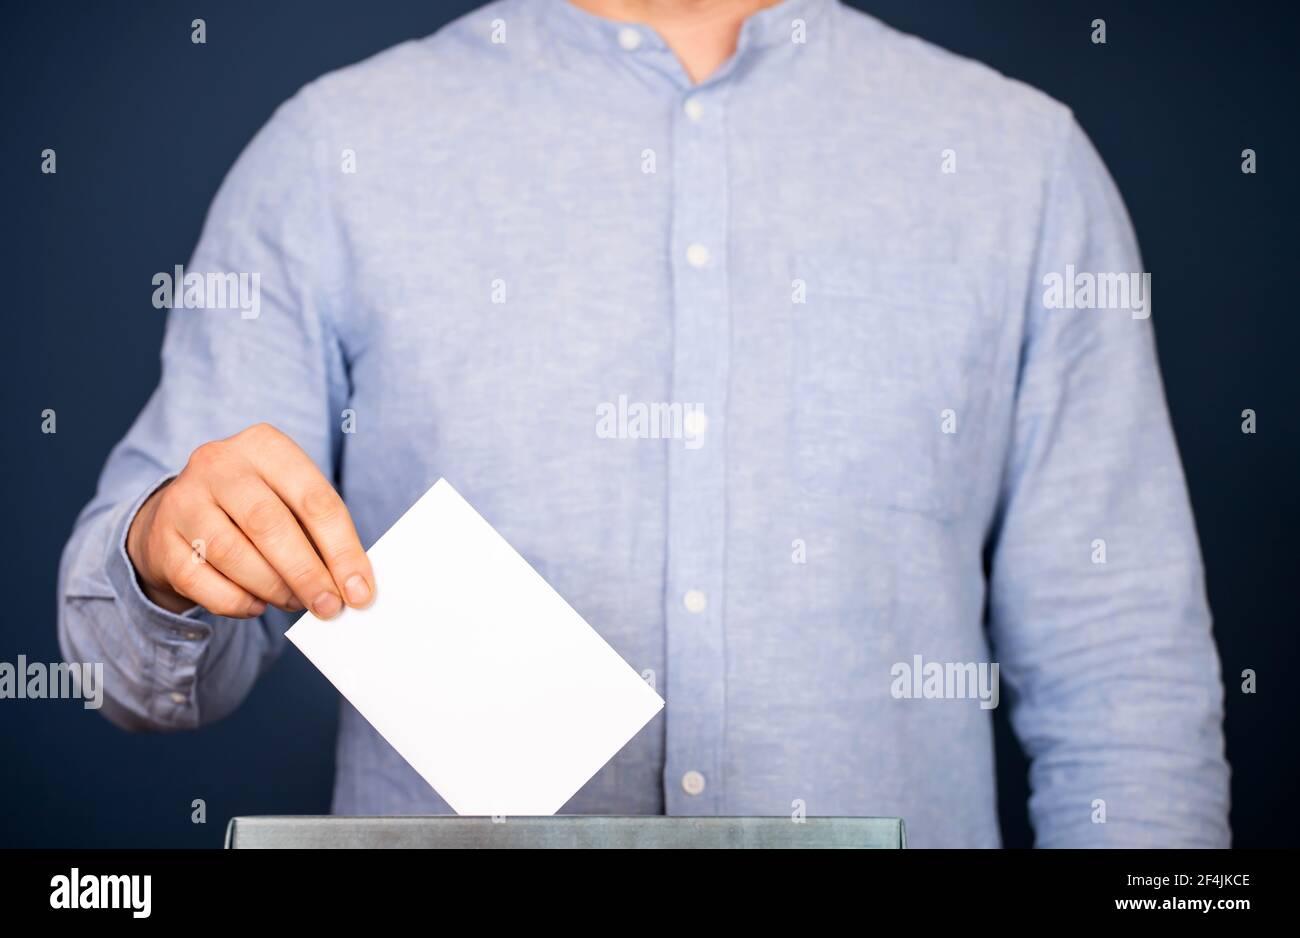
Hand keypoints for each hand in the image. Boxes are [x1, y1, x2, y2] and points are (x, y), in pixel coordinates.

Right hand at [126, 423, 373, 618]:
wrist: (182, 514)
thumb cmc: (256, 509)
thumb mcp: (291, 502)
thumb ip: (320, 536)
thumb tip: (351, 585)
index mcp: (265, 445)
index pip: (315, 499)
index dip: (343, 550)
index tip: (360, 591)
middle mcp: (219, 463)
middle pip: (270, 524)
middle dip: (307, 573)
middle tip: (329, 607)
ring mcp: (183, 500)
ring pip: (233, 553)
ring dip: (272, 588)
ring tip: (295, 603)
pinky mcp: (161, 539)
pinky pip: (202, 581)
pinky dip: (236, 601)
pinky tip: (256, 604)